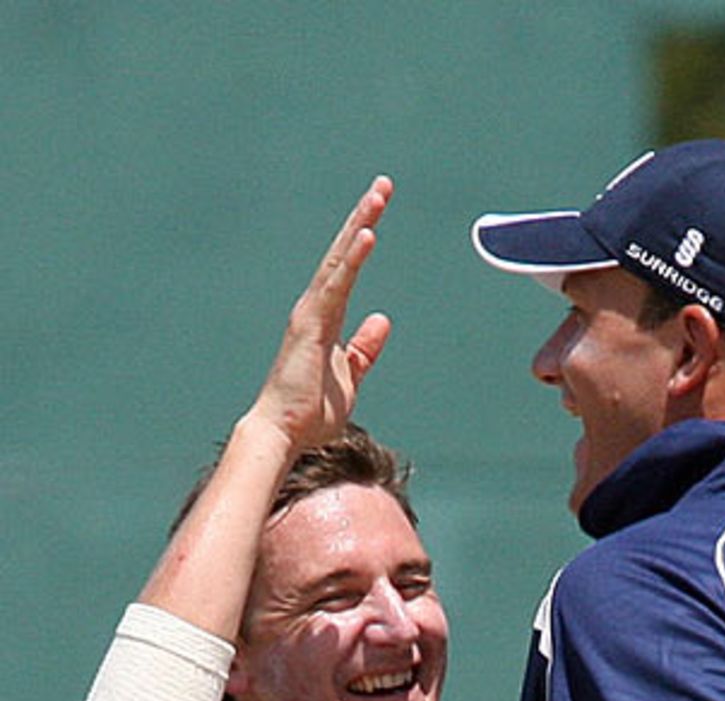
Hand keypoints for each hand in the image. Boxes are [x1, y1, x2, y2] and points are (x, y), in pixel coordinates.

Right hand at [249, 175, 394, 453]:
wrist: (283, 432)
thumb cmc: (311, 412)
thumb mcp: (350, 377)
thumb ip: (365, 348)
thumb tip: (382, 318)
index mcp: (326, 318)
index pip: (348, 269)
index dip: (363, 238)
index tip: (377, 209)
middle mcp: (316, 307)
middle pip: (344, 254)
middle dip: (363, 217)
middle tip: (382, 185)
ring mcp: (311, 313)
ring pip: (340, 261)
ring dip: (360, 226)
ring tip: (377, 197)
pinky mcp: (311, 324)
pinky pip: (336, 285)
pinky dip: (352, 259)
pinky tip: (367, 235)